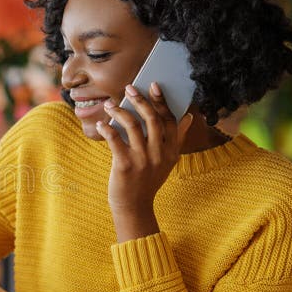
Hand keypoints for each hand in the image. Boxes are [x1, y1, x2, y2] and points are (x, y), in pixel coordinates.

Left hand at [96, 82, 192, 240]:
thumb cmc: (148, 180)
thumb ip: (177, 138)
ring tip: (110, 105)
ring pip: (133, 126)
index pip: (170, 120)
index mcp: (172, 151)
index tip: (153, 85)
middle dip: (140, 100)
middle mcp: (160, 154)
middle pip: (152, 119)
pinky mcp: (125, 165)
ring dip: (120, 112)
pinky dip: (107, 129)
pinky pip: (115, 140)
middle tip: (129, 88)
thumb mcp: (168, 161)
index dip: (162, 101)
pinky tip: (102, 124)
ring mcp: (143, 159)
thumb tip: (189, 116)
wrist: (134, 206)